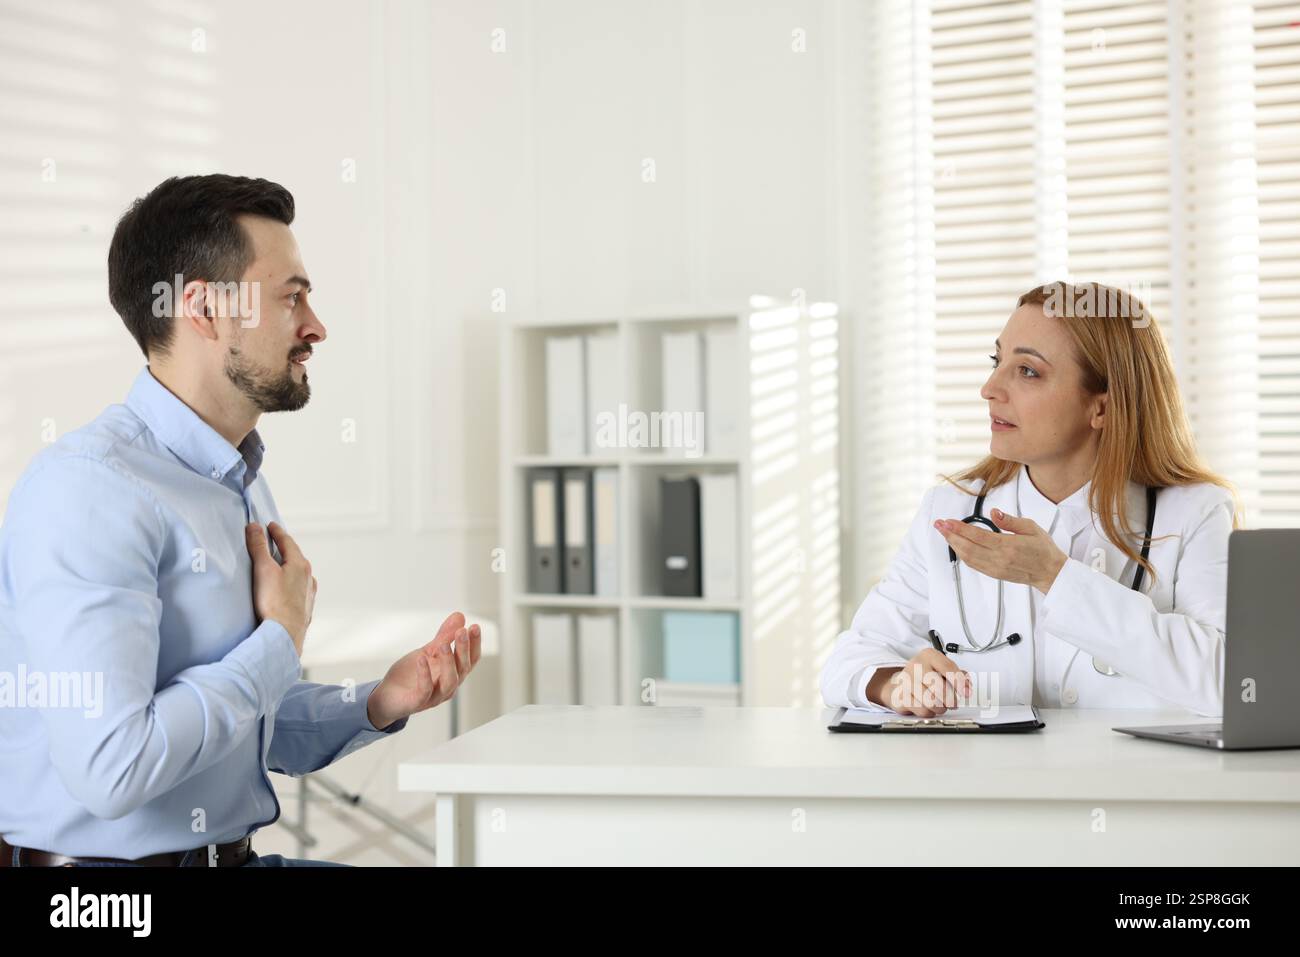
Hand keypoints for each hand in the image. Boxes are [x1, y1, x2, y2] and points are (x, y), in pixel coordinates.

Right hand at [246, 521, 315, 654]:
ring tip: (280, 563)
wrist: (285, 633)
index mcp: (300, 564)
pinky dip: (292, 581)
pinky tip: (288, 587)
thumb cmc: (274, 601)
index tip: (270, 525)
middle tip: (275, 540)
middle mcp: (308, 576)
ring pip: (299, 573)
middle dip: (284, 547)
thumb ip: (259, 547)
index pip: (287, 541)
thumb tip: (255, 527)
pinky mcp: (305, 607)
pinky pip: (299, 588)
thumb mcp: (263, 569)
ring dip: (289, 565)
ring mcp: (309, 592)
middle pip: (295, 556)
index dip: (276, 532)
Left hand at [366, 612, 482, 729]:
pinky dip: (425, 674)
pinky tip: (421, 659)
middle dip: (463, 649)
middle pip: (463, 668)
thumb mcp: (427, 651)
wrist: (386, 696)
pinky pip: (425, 690)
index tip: (474, 626)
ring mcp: (435, 696)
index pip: (470, 659)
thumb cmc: (409, 675)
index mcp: (453, 673)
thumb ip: (444, 636)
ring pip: (449, 681)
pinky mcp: (418, 702)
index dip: (474, 643)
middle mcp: (449, 685)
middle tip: (462, 631)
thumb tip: (460, 616)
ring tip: (444, 645)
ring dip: (448, 662)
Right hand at [867, 648, 972, 715]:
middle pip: (939, 688)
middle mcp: (916, 666)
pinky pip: (922, 710)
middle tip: (953, 703)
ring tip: (941, 705)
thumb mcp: (943, 668)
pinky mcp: (901, 696)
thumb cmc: (926, 675)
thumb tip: (967, 687)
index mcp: (929, 655)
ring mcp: (906, 681)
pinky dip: (929, 712)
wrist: (902, 682)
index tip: (966, 693)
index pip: (947, 668)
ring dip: (941, 708)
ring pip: (931, 702)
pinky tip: (928, 707)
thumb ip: (959, 675)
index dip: (959, 682)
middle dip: (951, 700)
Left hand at [933, 508, 1067, 593]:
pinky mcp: (994, 574)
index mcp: (1008, 546)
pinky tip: (957, 546)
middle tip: (938, 525)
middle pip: (967, 548)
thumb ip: (1010, 520)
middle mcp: (999, 559)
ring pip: (967, 557)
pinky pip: (973, 564)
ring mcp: (995, 568)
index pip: (977, 536)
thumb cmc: (1043, 549)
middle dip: (950, 535)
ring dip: (953, 545)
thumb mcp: (1031, 527)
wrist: (1050, 572)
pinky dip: (962, 554)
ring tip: (944, 533)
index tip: (947, 521)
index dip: (959, 528)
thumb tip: (994, 512)